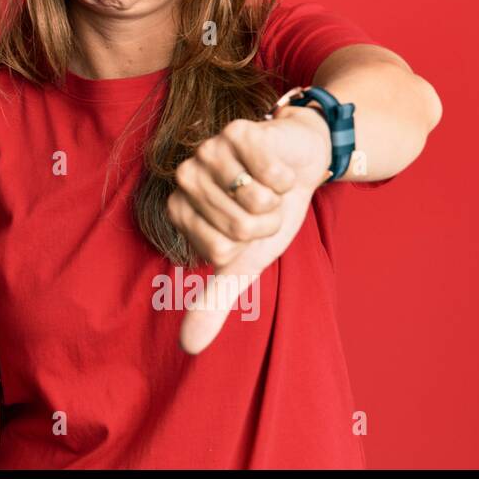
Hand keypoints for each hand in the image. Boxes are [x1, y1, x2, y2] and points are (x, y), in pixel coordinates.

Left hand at [166, 105, 331, 353]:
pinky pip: (270, 173)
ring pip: (254, 202)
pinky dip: (286, 177)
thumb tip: (188, 347)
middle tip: (263, 204)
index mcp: (179, 210)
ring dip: (276, 199)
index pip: (219, 250)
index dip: (248, 245)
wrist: (299, 164)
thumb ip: (215, 301)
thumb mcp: (245, 262)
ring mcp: (207, 150)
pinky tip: (277, 167)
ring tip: (269, 186)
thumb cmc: (268, 212)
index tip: (247, 227)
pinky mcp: (236, 131)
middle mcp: (185, 178)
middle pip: (238, 227)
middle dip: (264, 222)